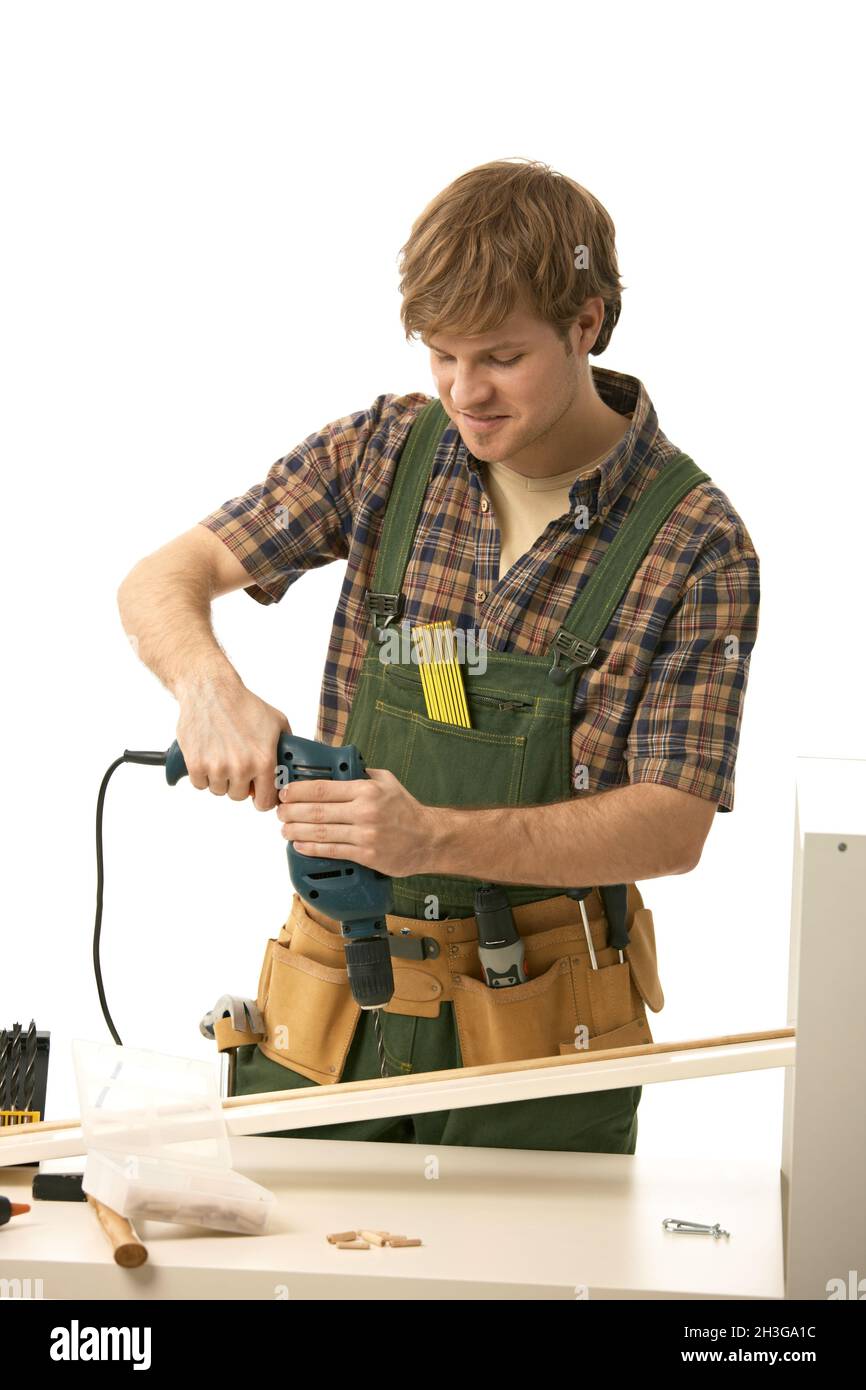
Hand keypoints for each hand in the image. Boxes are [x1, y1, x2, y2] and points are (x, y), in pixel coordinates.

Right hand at [175, 675, 290, 808]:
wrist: (210, 690)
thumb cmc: (242, 704)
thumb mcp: (277, 722)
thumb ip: (287, 746)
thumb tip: (291, 764)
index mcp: (263, 760)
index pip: (265, 802)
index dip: (262, 799)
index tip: (258, 795)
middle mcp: (241, 767)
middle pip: (238, 796)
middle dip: (238, 783)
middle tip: (236, 765)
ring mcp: (217, 767)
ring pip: (218, 790)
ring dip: (219, 778)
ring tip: (222, 756)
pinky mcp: (195, 763)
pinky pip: (199, 784)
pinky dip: (202, 774)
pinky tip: (207, 756)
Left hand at [276, 767, 434, 876]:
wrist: (428, 838)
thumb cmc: (406, 809)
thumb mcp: (386, 781)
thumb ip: (360, 774)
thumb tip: (336, 768)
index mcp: (366, 790)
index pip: (323, 788)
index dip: (298, 791)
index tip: (285, 792)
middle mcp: (364, 811)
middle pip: (317, 811)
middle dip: (291, 812)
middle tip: (279, 811)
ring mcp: (365, 834)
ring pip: (320, 833)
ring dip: (296, 831)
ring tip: (284, 829)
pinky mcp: (366, 855)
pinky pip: (332, 851)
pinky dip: (311, 848)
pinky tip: (299, 845)